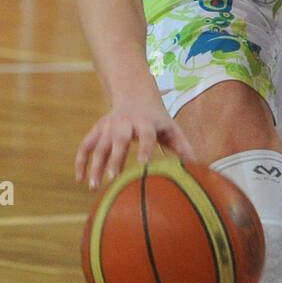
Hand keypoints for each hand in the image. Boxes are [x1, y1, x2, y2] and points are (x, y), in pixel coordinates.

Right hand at [75, 98, 195, 189]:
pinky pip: (85, 145)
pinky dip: (81, 161)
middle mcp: (125, 122)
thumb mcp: (172, 128)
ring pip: (98, 145)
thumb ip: (184, 147)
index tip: (144, 165)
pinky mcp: (97, 129)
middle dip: (115, 158)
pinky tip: (80, 179)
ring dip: (95, 165)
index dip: (144, 149)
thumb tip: (199, 167)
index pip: (145, 135)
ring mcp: (108, 125)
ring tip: (94, 186)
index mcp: (146, 122)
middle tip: (113, 178)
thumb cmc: (158, 120)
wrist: (135, 96)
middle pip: (118, 140)